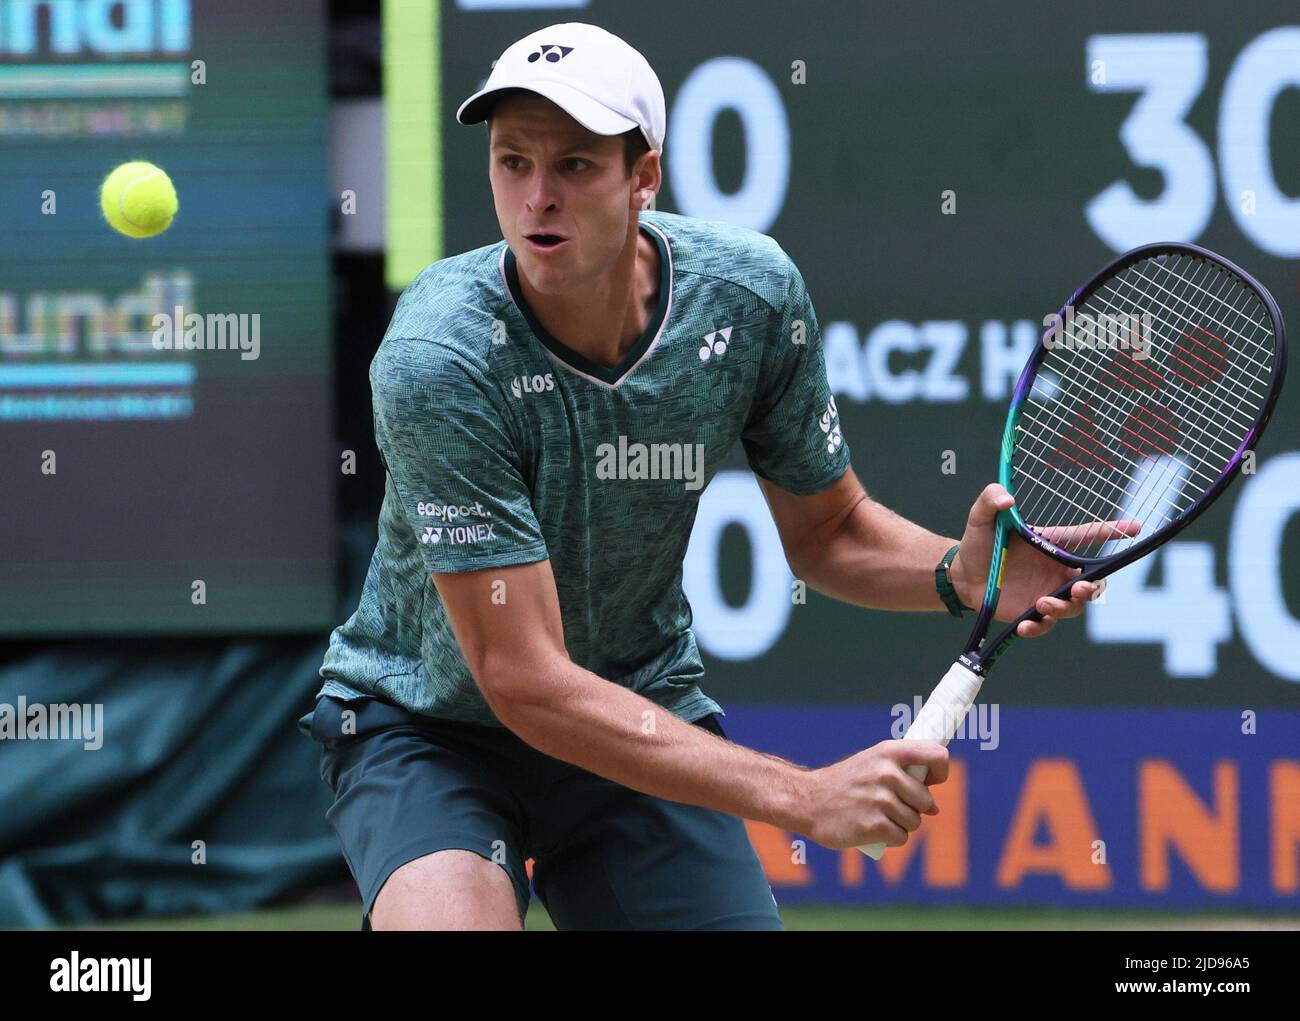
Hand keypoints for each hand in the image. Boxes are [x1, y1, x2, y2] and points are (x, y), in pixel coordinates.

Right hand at [798, 740, 948, 849]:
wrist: (808, 800)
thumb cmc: (845, 783)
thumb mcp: (872, 763)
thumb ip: (904, 775)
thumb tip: (935, 807)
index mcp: (889, 751)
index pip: (937, 756)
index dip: (940, 773)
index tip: (929, 781)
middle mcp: (887, 773)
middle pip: (926, 800)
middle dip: (914, 808)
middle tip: (888, 804)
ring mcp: (880, 799)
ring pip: (915, 821)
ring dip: (900, 824)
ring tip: (876, 815)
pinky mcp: (874, 825)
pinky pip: (901, 837)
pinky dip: (890, 838)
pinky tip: (872, 829)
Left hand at [949, 483, 1140, 637]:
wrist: (962, 575)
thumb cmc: (979, 542)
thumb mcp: (982, 517)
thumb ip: (990, 499)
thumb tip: (1006, 498)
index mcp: (1052, 544)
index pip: (1088, 536)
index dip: (1113, 531)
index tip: (1135, 526)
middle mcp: (1056, 570)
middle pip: (1092, 582)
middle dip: (1092, 587)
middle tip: (1078, 587)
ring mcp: (1047, 592)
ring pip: (1074, 606)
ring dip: (1064, 607)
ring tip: (1042, 603)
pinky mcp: (1032, 612)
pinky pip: (1045, 625)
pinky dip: (1039, 627)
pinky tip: (1025, 624)